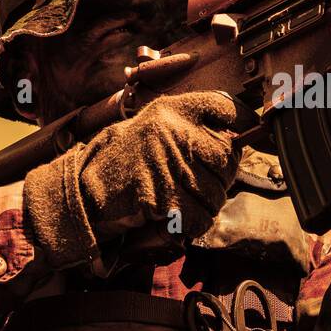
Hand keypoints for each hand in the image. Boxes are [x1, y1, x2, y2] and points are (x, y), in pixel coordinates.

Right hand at [23, 91, 241, 267]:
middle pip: (226, 158)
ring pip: (216, 191)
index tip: (248, 135)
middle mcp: (171, 131)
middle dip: (221, 178)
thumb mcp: (155, 128)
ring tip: (185, 201)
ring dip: (207, 204)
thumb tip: (238, 142)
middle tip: (201, 184)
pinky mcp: (161, 196)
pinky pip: (199, 216)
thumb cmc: (124, 160)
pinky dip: (193, 224)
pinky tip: (178, 218)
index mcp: (172, 109)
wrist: (83, 189)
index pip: (224, 107)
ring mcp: (167, 163)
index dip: (242, 123)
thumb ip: (190, 128)